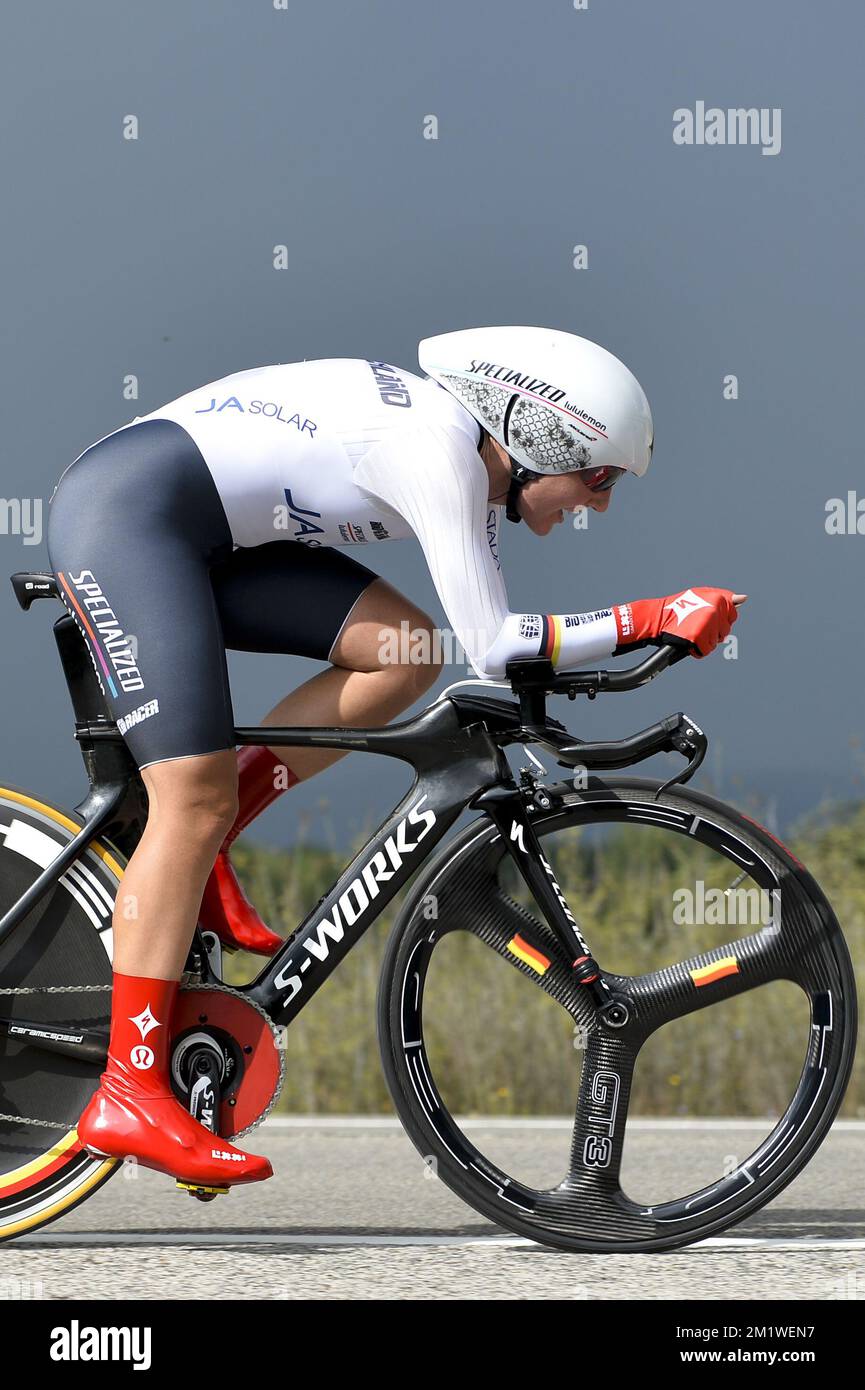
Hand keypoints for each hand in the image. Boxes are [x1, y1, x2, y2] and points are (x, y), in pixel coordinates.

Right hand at [614, 588, 746, 657]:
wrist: (656, 617)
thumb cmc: (679, 606)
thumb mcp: (702, 595)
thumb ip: (724, 597)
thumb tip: (744, 598)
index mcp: (718, 599)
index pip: (732, 616)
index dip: (720, 620)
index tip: (708, 618)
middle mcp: (715, 611)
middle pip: (724, 631)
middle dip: (713, 632)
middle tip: (697, 626)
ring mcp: (706, 624)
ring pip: (715, 642)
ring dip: (705, 642)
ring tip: (691, 633)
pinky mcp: (697, 637)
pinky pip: (705, 650)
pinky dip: (697, 650)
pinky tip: (689, 642)